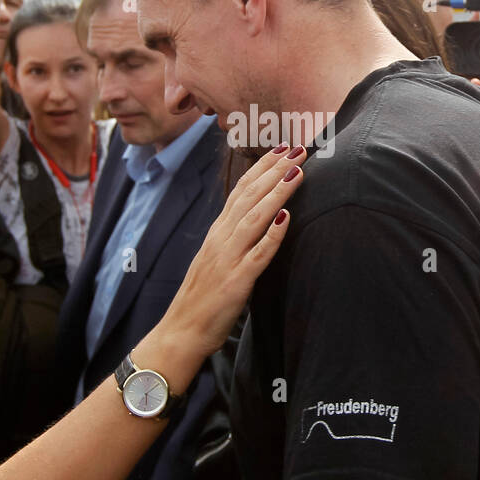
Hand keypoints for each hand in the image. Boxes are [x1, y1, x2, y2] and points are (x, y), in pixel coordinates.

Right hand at [159, 146, 304, 360]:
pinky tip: (286, 216)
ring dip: (277, 192)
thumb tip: (257, 219)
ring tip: (297, 171)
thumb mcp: (216, 258)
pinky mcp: (236, 281)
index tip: (282, 148)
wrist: (181, 331)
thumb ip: (233, 237)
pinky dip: (272, 234)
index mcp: (218, 232)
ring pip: (255, 217)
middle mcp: (221, 239)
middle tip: (298, 148)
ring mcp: (228, 258)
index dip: (262, 167)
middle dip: (275, 170)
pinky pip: (258, 254)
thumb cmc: (202, 298)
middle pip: (250, 196)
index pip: (241, 190)